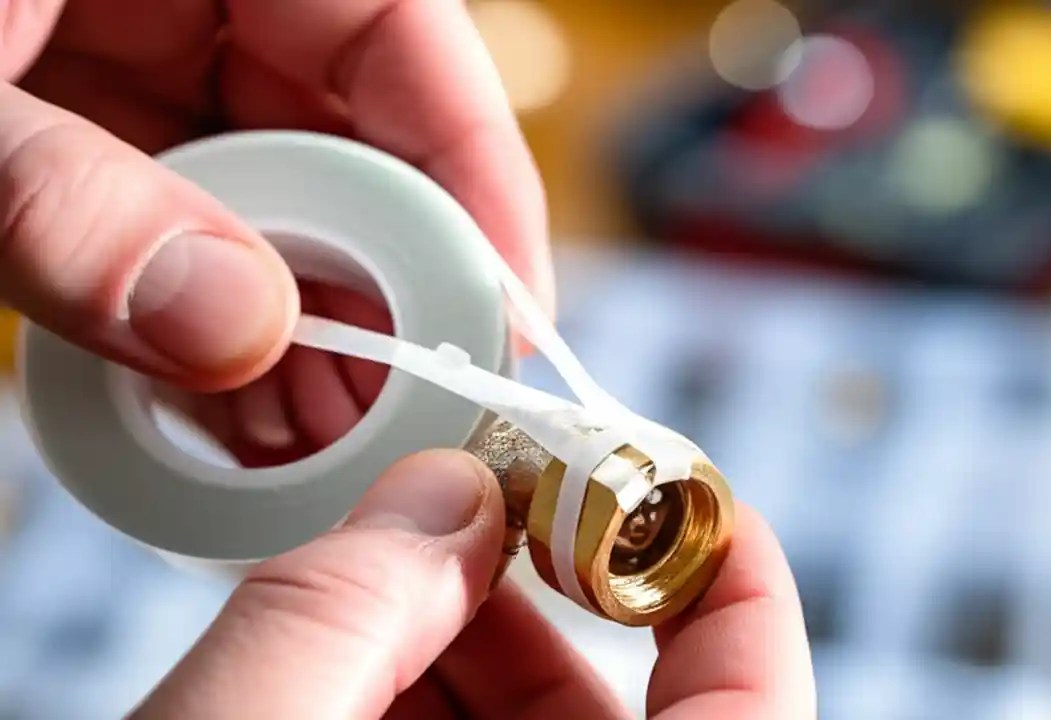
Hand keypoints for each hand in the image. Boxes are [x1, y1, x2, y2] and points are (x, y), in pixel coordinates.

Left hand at [0, 0, 552, 462]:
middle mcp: (206, 8)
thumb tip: (233, 330)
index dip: (483, 174)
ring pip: (287, 203)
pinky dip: (214, 326)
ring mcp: (151, 72)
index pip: (406, 36)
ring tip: (312, 448)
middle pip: (363, 143)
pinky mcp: (102, 134)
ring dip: (307, 332)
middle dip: (387, 291)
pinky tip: (231, 411)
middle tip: (397, 420)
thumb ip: (63, 196)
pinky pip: (195, 231)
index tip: (506, 315)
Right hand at [129, 450, 816, 718]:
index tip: (676, 481)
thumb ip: (344, 614)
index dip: (739, 579)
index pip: (759, 705)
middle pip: (616, 705)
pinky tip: (327, 635)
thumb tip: (445, 492)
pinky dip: (394, 689)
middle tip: (455, 493)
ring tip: (368, 553)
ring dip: (444, 630)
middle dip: (525, 583)